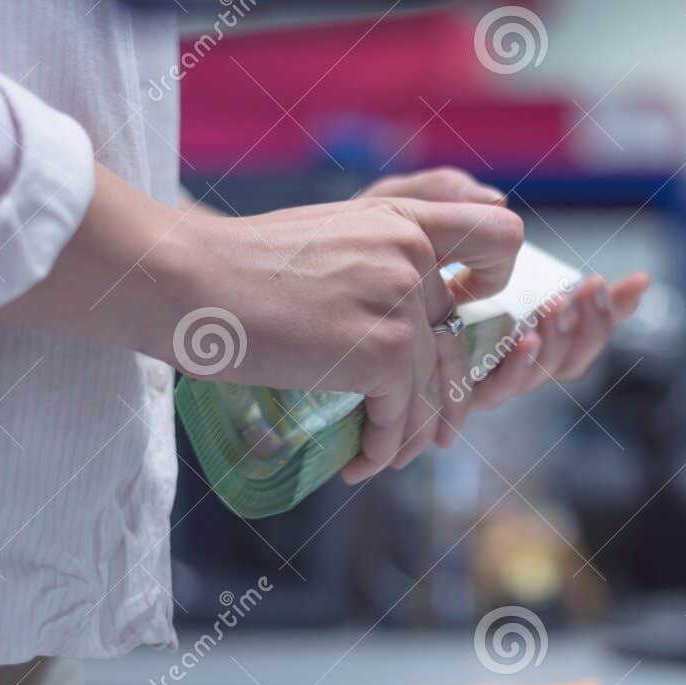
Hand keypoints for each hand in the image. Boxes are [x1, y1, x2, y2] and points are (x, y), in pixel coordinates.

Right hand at [0, 166, 526, 478]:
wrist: (185, 279)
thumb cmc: (239, 267)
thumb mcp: (329, 240)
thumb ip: (379, 264)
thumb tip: (412, 320)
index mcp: (403, 221)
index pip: (500, 236)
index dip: (497, 276)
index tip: (468, 306)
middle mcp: (413, 257)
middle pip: (460, 342)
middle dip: (446, 398)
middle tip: (427, 433)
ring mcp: (401, 303)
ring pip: (434, 390)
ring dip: (411, 435)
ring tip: (384, 456)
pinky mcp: (381, 352)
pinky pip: (400, 416)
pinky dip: (382, 447)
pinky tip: (360, 463)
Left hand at [351, 167, 650, 449]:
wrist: (278, 300)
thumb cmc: (332, 258)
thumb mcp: (389, 210)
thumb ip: (442, 195)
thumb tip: (498, 201)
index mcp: (492, 315)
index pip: (567, 319)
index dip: (609, 309)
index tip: (635, 283)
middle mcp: (485, 353)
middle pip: (564, 353)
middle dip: (590, 325)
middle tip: (591, 291)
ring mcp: (465, 378)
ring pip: (538, 373)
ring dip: (559, 341)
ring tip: (561, 307)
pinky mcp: (440, 398)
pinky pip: (493, 389)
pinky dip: (518, 363)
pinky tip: (524, 333)